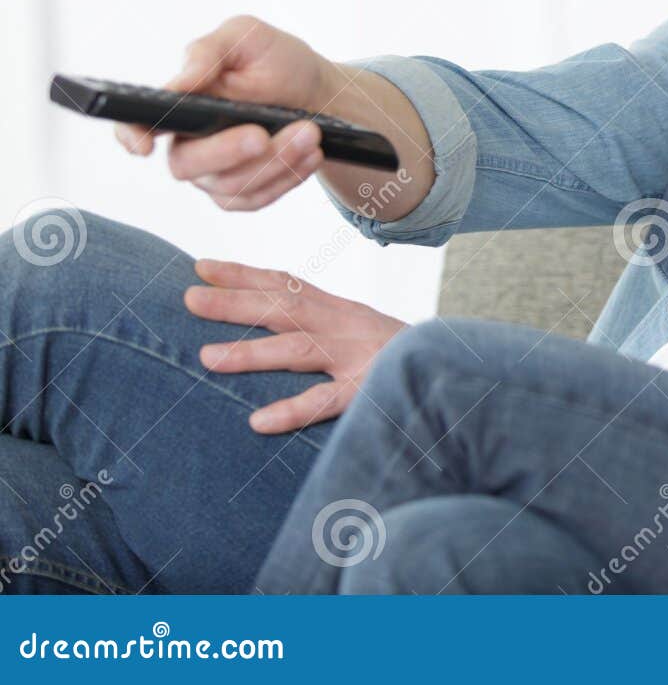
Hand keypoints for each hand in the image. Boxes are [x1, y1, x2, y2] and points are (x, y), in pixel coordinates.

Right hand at [117, 15, 343, 210]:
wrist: (320, 91)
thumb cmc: (275, 59)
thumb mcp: (246, 37)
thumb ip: (207, 53)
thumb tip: (178, 84)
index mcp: (178, 101)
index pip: (135, 123)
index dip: (131, 136)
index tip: (145, 145)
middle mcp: (187, 141)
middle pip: (184, 164)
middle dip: (226, 151)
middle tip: (263, 134)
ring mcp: (213, 172)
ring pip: (229, 185)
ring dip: (274, 161)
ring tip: (309, 132)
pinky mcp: (242, 192)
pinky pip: (255, 199)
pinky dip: (287, 177)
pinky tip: (310, 152)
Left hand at [184, 258, 405, 432]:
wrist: (461, 369)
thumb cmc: (403, 356)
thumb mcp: (362, 331)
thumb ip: (322, 326)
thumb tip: (274, 321)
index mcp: (342, 312)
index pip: (288, 285)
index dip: (245, 274)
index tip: (201, 265)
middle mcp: (346, 327)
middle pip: (285, 309)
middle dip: (236, 302)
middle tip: (188, 298)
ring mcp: (358, 358)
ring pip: (299, 351)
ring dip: (252, 352)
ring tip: (207, 358)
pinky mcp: (370, 392)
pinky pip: (327, 402)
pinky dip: (293, 410)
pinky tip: (260, 421)